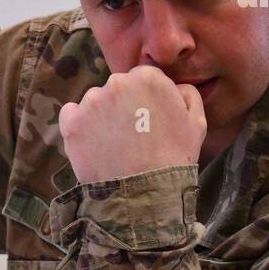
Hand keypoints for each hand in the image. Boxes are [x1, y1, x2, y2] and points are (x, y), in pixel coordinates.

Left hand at [59, 65, 205, 183]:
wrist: (143, 192)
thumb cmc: (173, 157)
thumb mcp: (197, 123)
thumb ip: (187, 94)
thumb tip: (175, 86)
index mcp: (147, 78)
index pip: (143, 77)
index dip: (146, 98)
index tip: (147, 117)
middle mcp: (116, 83)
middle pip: (117, 87)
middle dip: (123, 103)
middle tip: (131, 132)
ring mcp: (90, 103)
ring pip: (95, 101)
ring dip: (101, 115)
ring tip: (113, 142)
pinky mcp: (71, 122)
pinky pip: (72, 114)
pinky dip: (80, 125)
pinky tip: (94, 142)